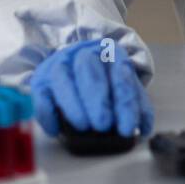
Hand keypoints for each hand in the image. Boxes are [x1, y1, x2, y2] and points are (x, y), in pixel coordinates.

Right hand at [29, 38, 154, 137]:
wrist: (71, 62)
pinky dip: (47, 113)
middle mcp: (83, 53)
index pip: (121, 75)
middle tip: (104, 125)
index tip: (128, 128)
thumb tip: (144, 129)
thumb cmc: (102, 78)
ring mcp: (60, 64)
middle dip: (97, 100)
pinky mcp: (40, 80)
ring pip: (63, 79)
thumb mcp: (121, 85)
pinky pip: (41, 95)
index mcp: (110, 52)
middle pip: (89, 70)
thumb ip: (135, 104)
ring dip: (73, 105)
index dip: (126, 103)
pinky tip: (56, 130)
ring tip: (83, 127)